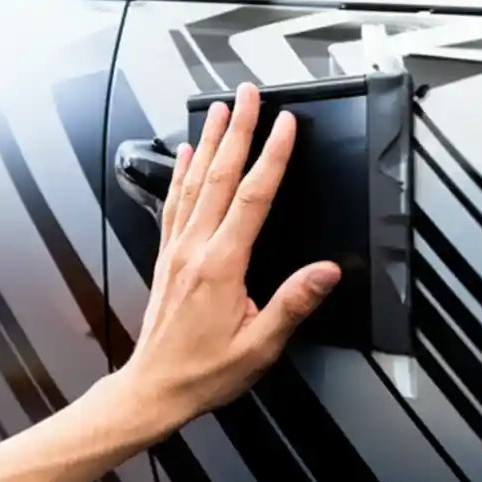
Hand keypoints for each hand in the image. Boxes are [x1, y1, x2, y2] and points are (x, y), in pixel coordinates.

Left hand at [120, 83, 340, 424]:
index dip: (272, 156)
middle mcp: (194, 249)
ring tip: (219, 108)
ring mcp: (176, 249)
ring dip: (210, 141)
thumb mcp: (260, 346)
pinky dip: (183, 172)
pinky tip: (187, 155)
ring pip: (194, 182)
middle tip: (248, 94)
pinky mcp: (167, 256)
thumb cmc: (204, 372)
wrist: (154, 388)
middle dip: (238, 130)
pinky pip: (175, 202)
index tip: (285, 125)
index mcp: (221, 266)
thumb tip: (326, 271)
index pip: (252, 198)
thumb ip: (294, 303)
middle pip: (220, 175)